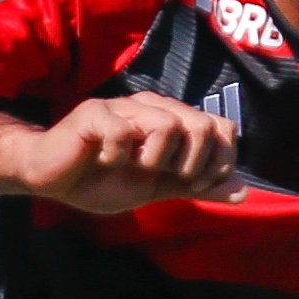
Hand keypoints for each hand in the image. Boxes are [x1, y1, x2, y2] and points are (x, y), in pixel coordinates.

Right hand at [11, 92, 242, 213]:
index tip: (194, 183)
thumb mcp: (160, 188)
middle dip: (191, 163)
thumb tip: (244, 191)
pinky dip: (116, 156)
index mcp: (173, 120)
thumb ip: (199, 185)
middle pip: (201, 124)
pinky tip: (103, 160)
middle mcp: (154, 107)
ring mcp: (124, 107)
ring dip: (154, 160)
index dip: (218, 160)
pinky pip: (123, 132)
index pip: (222, 127)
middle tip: (163, 175)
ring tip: (131, 166)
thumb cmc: (104, 179)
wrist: (54, 178)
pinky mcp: (94, 113)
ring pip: (168, 125)